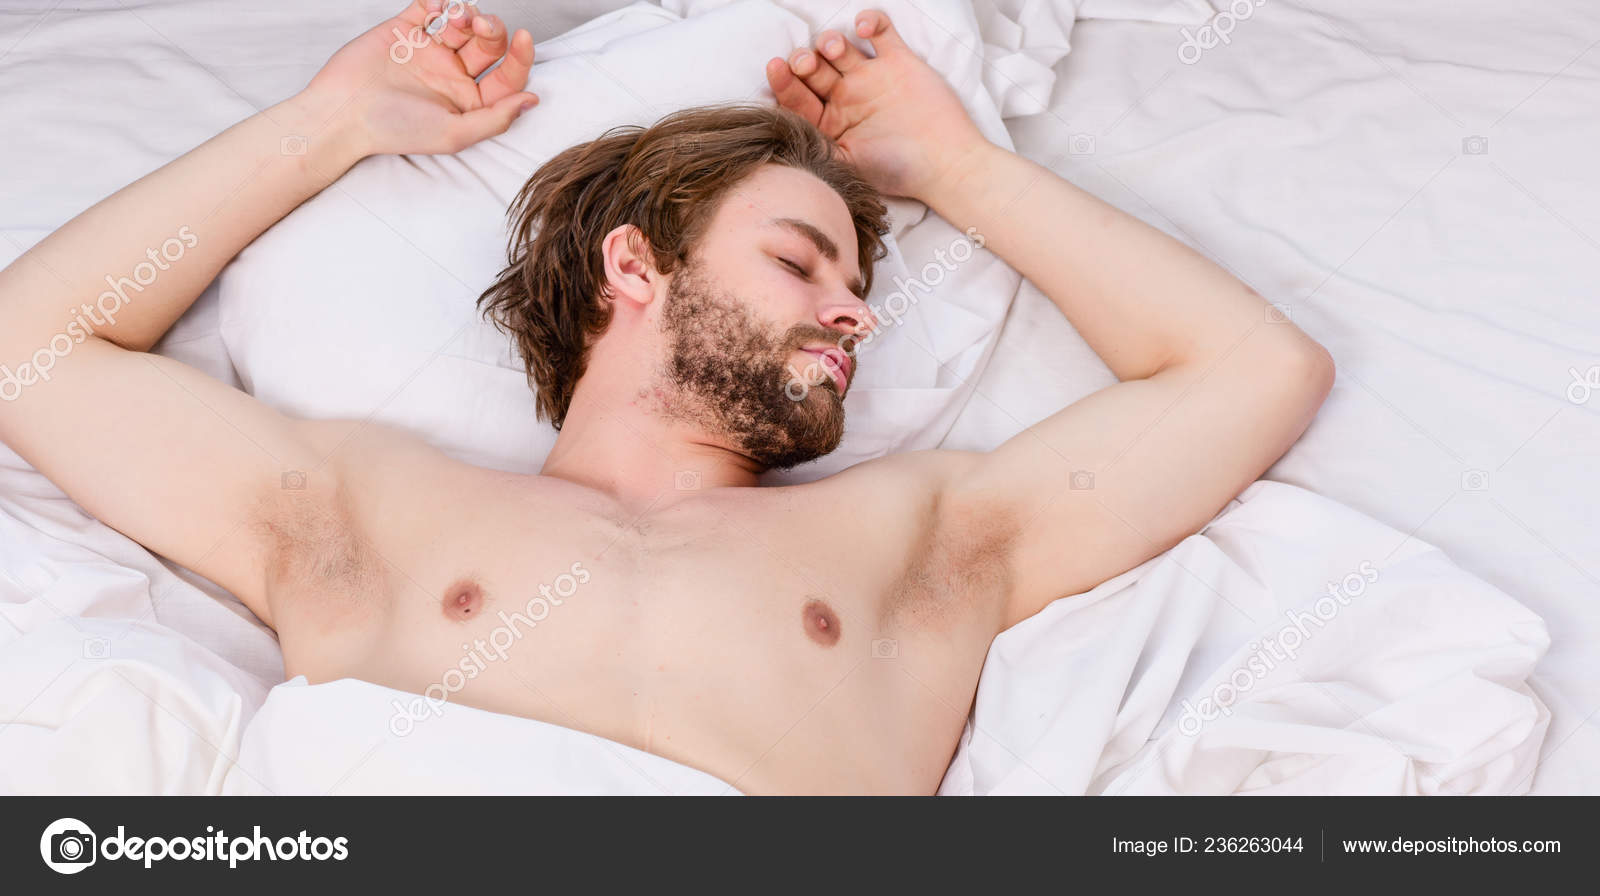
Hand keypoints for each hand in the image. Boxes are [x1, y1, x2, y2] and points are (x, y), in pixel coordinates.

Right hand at [305, 0, 537, 157]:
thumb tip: (533, 100)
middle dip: (493, 30)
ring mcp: (430, 49)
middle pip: (490, 44)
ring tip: (456, 17)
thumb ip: (496, 118)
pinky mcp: (405, 29)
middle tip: (480, 26)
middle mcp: (454, 74)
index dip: (522, 56)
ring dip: (469, 13)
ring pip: (464, 22)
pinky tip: (437, 7)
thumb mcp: (454, 134)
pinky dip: (439, 1)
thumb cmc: (396, 130)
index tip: (525, 38)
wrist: (343, 112)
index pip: (508, 76)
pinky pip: (430, 6)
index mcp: (470, 100)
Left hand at [765, 9, 987, 201]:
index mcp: (829, 124)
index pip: (798, 98)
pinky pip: (880, 31)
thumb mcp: (845, 165)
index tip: (775, 68)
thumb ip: (812, 147)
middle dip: (804, 62)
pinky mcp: (898, 61)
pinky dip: (870, 21)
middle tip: (804, 63)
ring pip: (840, 47)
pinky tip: (863, 28)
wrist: (945, 162)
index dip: (784, 82)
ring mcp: (871, 78)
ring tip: (835, 50)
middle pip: (814, 70)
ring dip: (830, 41)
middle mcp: (846, 98)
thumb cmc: (895, 169)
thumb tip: (776, 139)